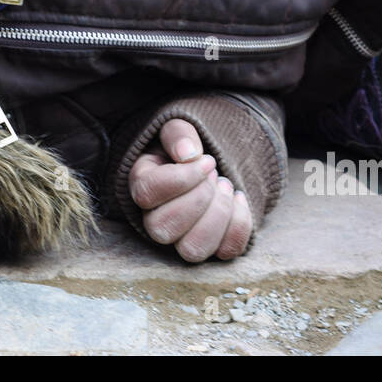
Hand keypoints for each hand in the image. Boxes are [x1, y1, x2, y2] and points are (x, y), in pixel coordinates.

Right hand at [127, 118, 252, 261]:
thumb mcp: (177, 130)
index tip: (207, 161)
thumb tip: (189, 154)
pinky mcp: (210, 247)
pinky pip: (225, 251)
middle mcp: (154, 219)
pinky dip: (240, 225)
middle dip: (200, 197)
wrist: (204, 163)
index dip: (181, 178)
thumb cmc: (185, 147)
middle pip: (163, 228)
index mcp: (142, 185)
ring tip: (226, 186)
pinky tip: (239, 198)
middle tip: (215, 175)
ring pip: (192, 249)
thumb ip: (178, 135)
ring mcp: (182, 238)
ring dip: (218, 215)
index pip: (147, 193)